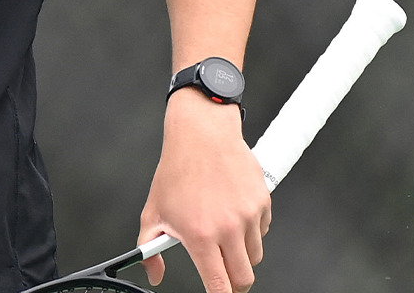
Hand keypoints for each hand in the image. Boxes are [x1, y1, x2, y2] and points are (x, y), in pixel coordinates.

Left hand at [138, 91, 271, 291]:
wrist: (202, 135)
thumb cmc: (177, 170)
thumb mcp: (153, 212)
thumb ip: (150, 250)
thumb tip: (154, 275)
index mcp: (200, 235)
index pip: (219, 285)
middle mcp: (228, 227)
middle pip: (244, 278)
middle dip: (234, 281)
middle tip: (222, 272)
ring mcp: (249, 215)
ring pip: (254, 256)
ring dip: (242, 254)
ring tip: (223, 235)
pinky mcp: (263, 202)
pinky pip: (262, 232)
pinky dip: (251, 232)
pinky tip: (233, 215)